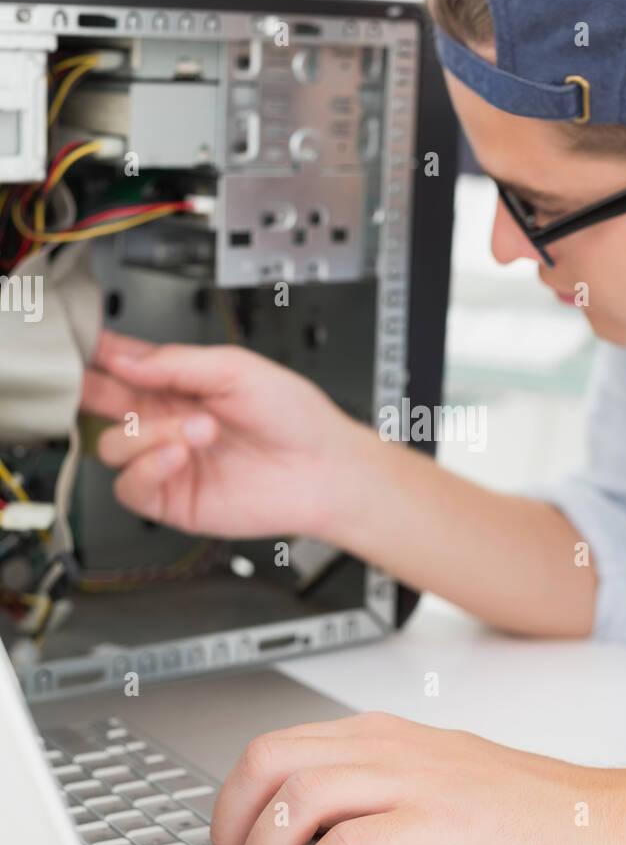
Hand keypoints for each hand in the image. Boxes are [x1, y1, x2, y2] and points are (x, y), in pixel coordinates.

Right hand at [81, 331, 366, 538]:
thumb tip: (125, 358)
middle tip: (88, 383)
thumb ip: (177, 362)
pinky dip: (148, 468)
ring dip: (147, 435)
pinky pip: (129, 486)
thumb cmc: (296, 417)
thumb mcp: (237, 368)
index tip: (82, 345)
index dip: (97, 353)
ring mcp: (166, 460)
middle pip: (101, 403)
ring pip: (112, 446)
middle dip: (88, 390)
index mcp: (180, 382)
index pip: (122, 363)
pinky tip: (179, 456)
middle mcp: (167, 420)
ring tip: (198, 429)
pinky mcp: (171, 498)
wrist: (324, 470)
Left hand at [210, 711, 613, 844]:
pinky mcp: (435, 825)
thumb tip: (306, 818)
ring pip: (298, 800)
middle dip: (232, 824)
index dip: (234, 802)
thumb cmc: (520, 809)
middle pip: (270, 763)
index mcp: (381, 734)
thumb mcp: (431, 774)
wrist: (591, 824)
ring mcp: (412, 781)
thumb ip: (372, 783)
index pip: (275, 747)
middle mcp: (388, 746)